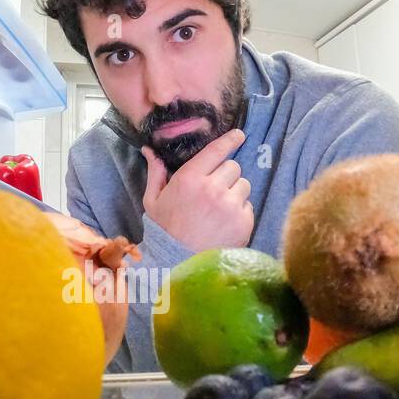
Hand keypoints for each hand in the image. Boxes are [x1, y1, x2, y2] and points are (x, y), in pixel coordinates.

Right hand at [141, 129, 253, 251]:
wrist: (178, 263)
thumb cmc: (165, 230)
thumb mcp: (153, 200)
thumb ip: (155, 172)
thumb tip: (149, 149)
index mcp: (190, 178)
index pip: (217, 150)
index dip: (230, 140)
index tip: (239, 135)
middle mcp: (213, 188)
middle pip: (233, 166)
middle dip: (226, 175)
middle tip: (215, 189)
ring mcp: (230, 206)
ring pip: (244, 185)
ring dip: (235, 193)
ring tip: (220, 208)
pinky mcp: (243, 222)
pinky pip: (248, 206)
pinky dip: (240, 212)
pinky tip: (225, 223)